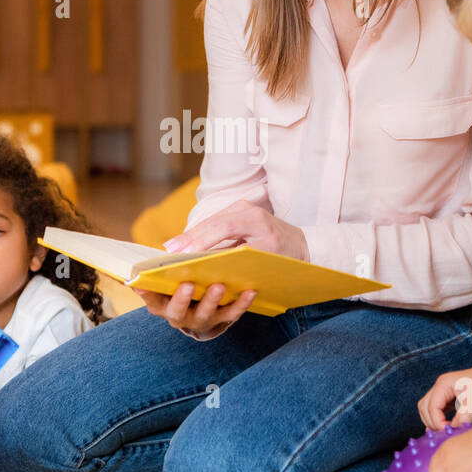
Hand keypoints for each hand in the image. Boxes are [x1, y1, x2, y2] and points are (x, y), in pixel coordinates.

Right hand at [135, 282, 256, 340]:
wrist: (202, 308)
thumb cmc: (180, 285)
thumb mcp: (166, 281)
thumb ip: (155, 274)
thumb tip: (135, 271)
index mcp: (160, 304)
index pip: (150, 299)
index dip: (146, 293)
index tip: (142, 285)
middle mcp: (178, 316)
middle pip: (177, 312)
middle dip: (181, 299)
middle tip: (187, 285)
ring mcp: (200, 320)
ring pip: (205, 314)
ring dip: (211, 301)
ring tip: (219, 285)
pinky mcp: (222, 320)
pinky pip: (231, 313)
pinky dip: (241, 303)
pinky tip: (249, 291)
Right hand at [163, 200, 309, 261]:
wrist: (303, 244)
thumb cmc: (285, 257)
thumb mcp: (263, 261)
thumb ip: (236, 259)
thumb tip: (207, 264)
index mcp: (255, 219)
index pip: (223, 227)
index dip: (202, 239)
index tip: (184, 252)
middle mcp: (246, 208)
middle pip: (212, 222)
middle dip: (190, 237)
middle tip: (168, 250)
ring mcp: (240, 208)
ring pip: (210, 221)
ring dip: (191, 235)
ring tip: (171, 247)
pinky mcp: (236, 212)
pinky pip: (214, 223)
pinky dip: (199, 233)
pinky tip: (185, 243)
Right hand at [418, 364, 471, 430]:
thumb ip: (463, 416)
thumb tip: (453, 429)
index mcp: (444, 384)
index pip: (431, 407)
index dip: (437, 422)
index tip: (447, 431)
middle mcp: (441, 386)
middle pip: (424, 407)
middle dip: (432, 422)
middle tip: (444, 432)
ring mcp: (444, 391)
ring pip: (428, 408)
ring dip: (433, 421)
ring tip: (445, 430)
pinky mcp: (450, 396)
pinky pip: (438, 409)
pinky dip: (439, 418)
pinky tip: (449, 425)